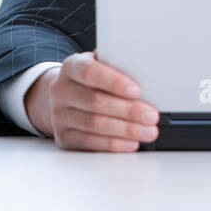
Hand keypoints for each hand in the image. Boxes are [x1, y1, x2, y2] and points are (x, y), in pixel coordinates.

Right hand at [26, 50, 158, 150]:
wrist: (65, 96)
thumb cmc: (91, 80)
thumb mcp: (101, 66)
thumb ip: (117, 67)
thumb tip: (146, 74)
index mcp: (72, 67)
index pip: (90, 72)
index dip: (114, 82)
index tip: (136, 90)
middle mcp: (61, 90)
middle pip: (95, 102)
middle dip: (128, 110)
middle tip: (151, 115)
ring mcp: (60, 115)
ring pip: (94, 124)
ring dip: (125, 130)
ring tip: (148, 131)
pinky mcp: (64, 136)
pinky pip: (90, 142)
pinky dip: (114, 144)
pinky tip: (131, 143)